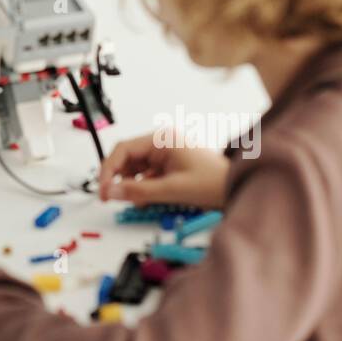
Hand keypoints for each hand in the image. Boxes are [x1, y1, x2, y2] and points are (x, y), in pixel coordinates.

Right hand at [99, 134, 228, 209]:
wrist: (238, 188)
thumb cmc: (214, 182)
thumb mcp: (173, 189)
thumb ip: (139, 191)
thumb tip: (112, 191)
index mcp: (161, 140)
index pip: (123, 149)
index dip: (108, 169)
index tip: (103, 189)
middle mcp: (161, 144)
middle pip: (127, 159)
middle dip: (118, 178)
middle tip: (110, 197)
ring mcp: (165, 155)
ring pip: (135, 169)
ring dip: (131, 185)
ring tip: (134, 200)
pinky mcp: (170, 168)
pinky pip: (147, 176)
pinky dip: (142, 188)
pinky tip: (146, 200)